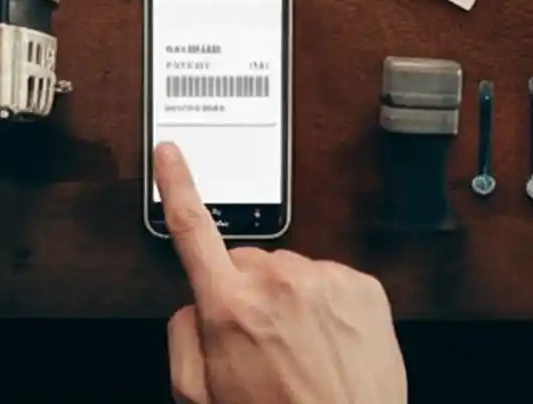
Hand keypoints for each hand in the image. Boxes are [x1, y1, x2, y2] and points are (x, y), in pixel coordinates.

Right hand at [156, 142, 406, 403]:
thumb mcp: (199, 393)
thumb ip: (182, 338)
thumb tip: (194, 305)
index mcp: (229, 306)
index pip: (192, 229)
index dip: (176, 185)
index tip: (170, 153)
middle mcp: (276, 283)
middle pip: (244, 261)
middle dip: (243, 292)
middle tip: (260, 344)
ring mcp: (324, 280)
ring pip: (288, 271)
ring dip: (288, 300)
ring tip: (300, 349)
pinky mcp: (362, 286)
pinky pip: (327, 279)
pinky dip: (324, 305)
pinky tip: (327, 343)